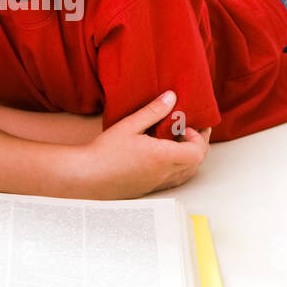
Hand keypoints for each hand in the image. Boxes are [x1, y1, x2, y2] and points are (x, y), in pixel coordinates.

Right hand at [80, 92, 210, 198]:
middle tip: (187, 130)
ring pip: (187, 173)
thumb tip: (171, 97)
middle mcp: (164, 173)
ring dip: (189, 158)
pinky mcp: (150, 189)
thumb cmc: (105, 152)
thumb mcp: (129, 125)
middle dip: (197, 145)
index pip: (197, 151)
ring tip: (177, 142)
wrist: (87, 176)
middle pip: (197, 162)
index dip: (198, 137)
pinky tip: (164, 157)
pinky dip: (179, 168)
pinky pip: (175, 180)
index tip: (187, 126)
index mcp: (163, 156)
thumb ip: (153, 111)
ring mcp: (158, 183)